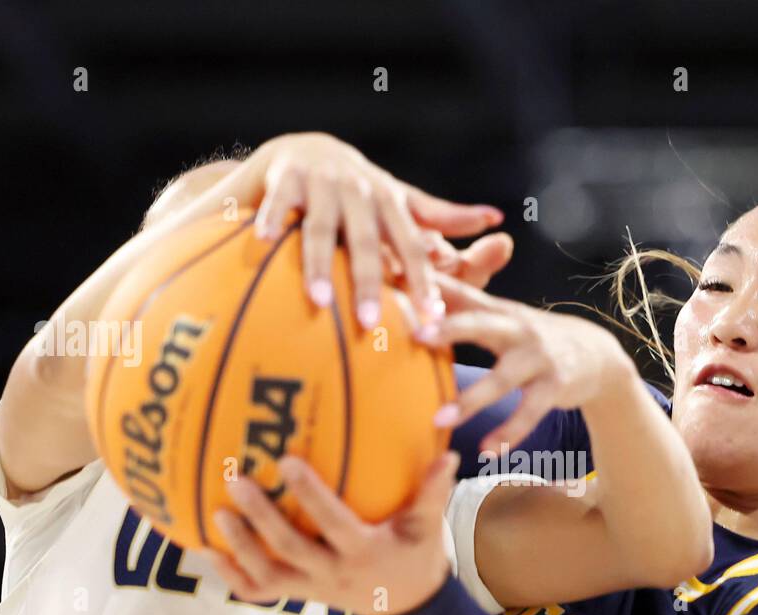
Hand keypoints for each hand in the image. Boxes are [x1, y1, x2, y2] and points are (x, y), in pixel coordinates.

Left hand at [206, 453, 459, 614]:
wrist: (408, 607)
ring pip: (269, 576)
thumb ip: (433, 492)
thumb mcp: (427, 527)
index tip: (286, 461)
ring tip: (216, 515)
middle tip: (236, 481)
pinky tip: (204, 549)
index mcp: (363, 552)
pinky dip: (230, 574)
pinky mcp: (299, 595)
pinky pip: (259, 592)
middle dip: (261, 518)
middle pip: (290, 549)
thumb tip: (450, 454)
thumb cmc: (415, 555)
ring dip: (239, 548)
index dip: (309, 496)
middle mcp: (333, 574)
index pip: (332, 523)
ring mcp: (312, 588)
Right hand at [250, 133, 502, 326]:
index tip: (430, 317)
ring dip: (320, 265)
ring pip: (321, 229)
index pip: (411, 247)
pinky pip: (278, 204)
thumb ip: (440, 215)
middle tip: (372, 324)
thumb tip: (495, 219)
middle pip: (368, 243)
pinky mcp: (284, 176)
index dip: (422, 281)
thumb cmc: (357, 188)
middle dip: (371, 283)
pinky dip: (269, 222)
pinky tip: (262, 246)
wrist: (301, 148)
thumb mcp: (398, 199)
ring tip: (320, 302)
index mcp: (390, 201)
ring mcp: (321, 181)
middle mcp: (359, 189)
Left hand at [420, 276, 631, 451]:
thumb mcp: (501, 316)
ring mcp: (538, 358)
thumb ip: (460, 304)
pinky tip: (486, 452)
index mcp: (496, 310)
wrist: (595, 353)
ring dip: (471, 400)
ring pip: (502, 379)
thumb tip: (408, 288)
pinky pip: (528, 413)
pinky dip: (508, 434)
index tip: (396, 283)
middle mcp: (516, 328)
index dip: (432, 287)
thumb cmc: (530, 337)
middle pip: (480, 324)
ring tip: (439, 421)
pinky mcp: (555, 386)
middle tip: (417, 336)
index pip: (460, 292)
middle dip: (450, 328)